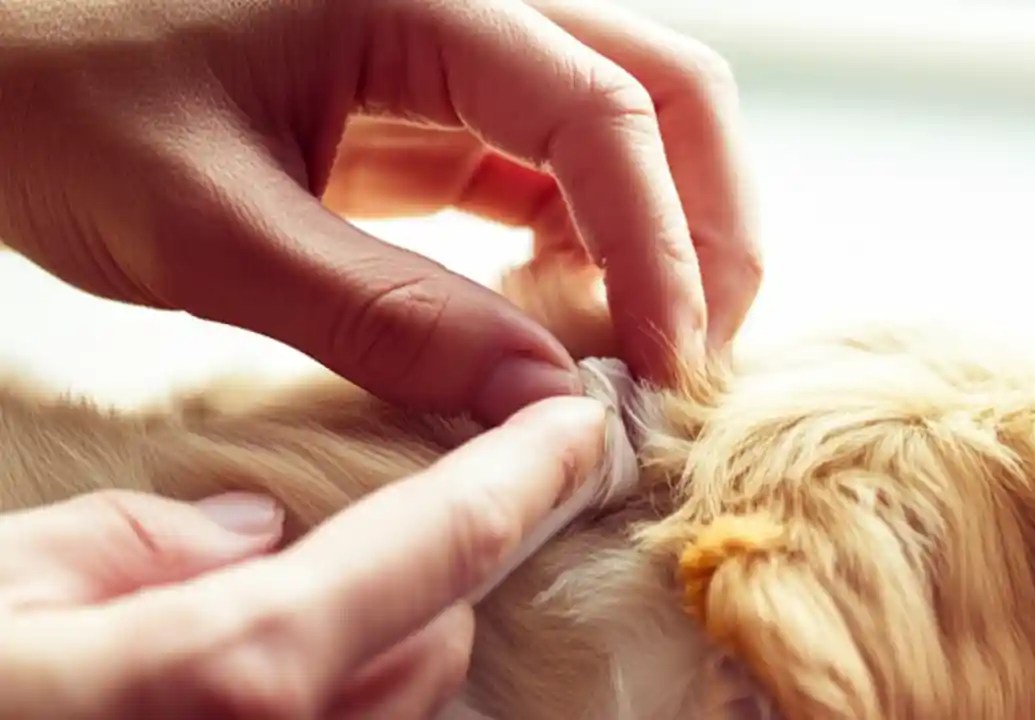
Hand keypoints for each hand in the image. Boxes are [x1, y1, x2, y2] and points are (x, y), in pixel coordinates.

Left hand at [0, 0, 761, 422]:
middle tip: (693, 354)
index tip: (665, 370)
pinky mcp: (430, 106)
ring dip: (659, 233)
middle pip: (664, 86)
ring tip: (633, 347)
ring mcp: (455, 51)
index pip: (604, 111)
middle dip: (707, 223)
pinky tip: (558, 309)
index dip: (659, 247)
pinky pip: (553, 164)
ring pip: (626, 122)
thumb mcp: (211, 228)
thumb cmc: (57, 105)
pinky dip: (587, 241)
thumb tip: (538, 401)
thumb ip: (384, 315)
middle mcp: (466, 5)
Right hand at [0, 397, 603, 718]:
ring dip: (375, 661)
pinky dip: (331, 710)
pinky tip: (239, 694)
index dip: (525, 471)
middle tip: (329, 549)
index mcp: (230, 674)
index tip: (579, 425)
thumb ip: (134, 550)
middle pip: (433, 641)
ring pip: (404, 716)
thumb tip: (248, 533)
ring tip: (263, 639)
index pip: (440, 545)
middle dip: (415, 581)